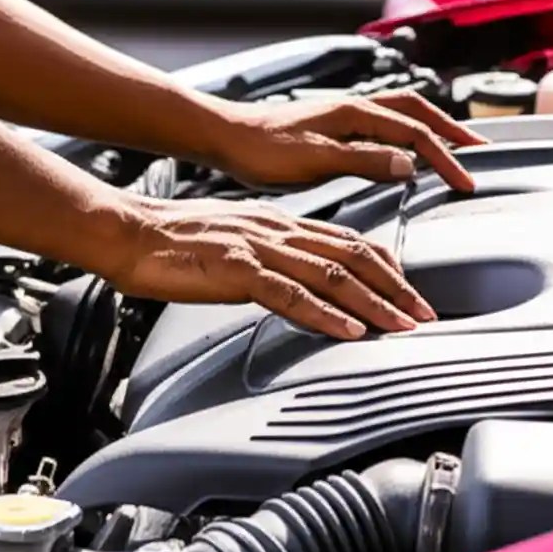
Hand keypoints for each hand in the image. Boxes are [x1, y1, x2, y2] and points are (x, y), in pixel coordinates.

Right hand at [102, 195, 436, 339]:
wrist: (130, 232)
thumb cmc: (170, 239)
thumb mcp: (231, 238)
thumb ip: (265, 254)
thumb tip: (288, 276)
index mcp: (275, 222)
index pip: (343, 239)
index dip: (383, 264)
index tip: (406, 288)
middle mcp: (275, 230)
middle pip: (350, 255)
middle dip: (394, 286)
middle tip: (422, 312)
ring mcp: (258, 248)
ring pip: (330, 275)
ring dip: (373, 302)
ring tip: (400, 324)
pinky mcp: (237, 270)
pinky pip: (290, 294)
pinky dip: (325, 314)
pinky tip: (348, 330)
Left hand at [212, 90, 488, 191]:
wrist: (225, 137)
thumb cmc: (260, 149)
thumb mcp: (313, 160)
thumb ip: (362, 160)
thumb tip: (410, 162)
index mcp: (354, 113)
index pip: (416, 132)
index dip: (446, 156)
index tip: (466, 181)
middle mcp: (354, 107)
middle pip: (418, 111)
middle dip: (452, 130)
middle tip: (481, 150)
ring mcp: (344, 114)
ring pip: (402, 113)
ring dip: (432, 127)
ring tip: (455, 145)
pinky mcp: (333, 125)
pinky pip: (384, 123)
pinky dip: (407, 132)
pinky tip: (405, 148)